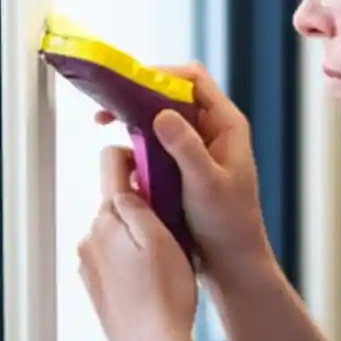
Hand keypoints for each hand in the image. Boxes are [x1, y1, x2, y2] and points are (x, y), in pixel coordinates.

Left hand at [78, 146, 198, 340]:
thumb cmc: (165, 294)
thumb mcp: (162, 238)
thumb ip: (139, 204)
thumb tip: (125, 182)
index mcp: (106, 220)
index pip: (109, 163)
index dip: (133, 156)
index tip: (155, 169)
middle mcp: (89, 238)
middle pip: (113, 201)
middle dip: (139, 204)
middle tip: (171, 222)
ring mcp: (88, 265)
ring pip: (114, 232)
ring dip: (134, 235)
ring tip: (164, 256)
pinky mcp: (94, 288)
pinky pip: (111, 259)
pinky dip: (128, 260)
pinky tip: (151, 280)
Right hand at [95, 63, 270, 282]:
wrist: (233, 265)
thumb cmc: (229, 226)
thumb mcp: (205, 184)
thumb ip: (185, 147)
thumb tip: (161, 113)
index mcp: (226, 125)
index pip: (193, 79)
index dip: (161, 75)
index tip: (129, 86)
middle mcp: (212, 131)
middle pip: (171, 96)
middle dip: (138, 99)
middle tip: (107, 111)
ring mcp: (196, 149)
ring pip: (160, 122)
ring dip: (134, 124)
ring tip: (107, 130)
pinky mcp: (182, 168)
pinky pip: (155, 147)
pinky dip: (137, 149)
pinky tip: (122, 162)